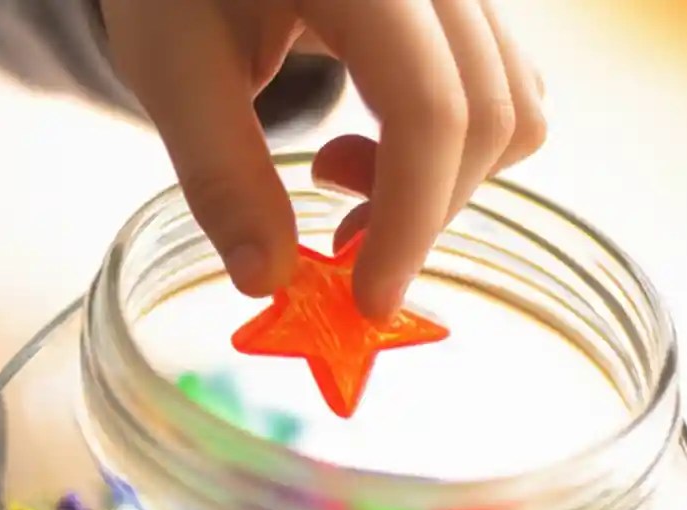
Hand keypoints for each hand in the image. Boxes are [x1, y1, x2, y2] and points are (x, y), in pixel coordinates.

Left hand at [101, 0, 544, 317]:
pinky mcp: (462, 4)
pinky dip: (450, 145)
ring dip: (440, 181)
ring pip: (514, 104)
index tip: (366, 302)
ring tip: (336, 178)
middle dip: (422, 213)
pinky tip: (367, 145)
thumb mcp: (172, 65)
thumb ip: (219, 172)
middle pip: (489, 115)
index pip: (430, 107)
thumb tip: (266, 282)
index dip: (409, 219)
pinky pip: (501, 84)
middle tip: (337, 254)